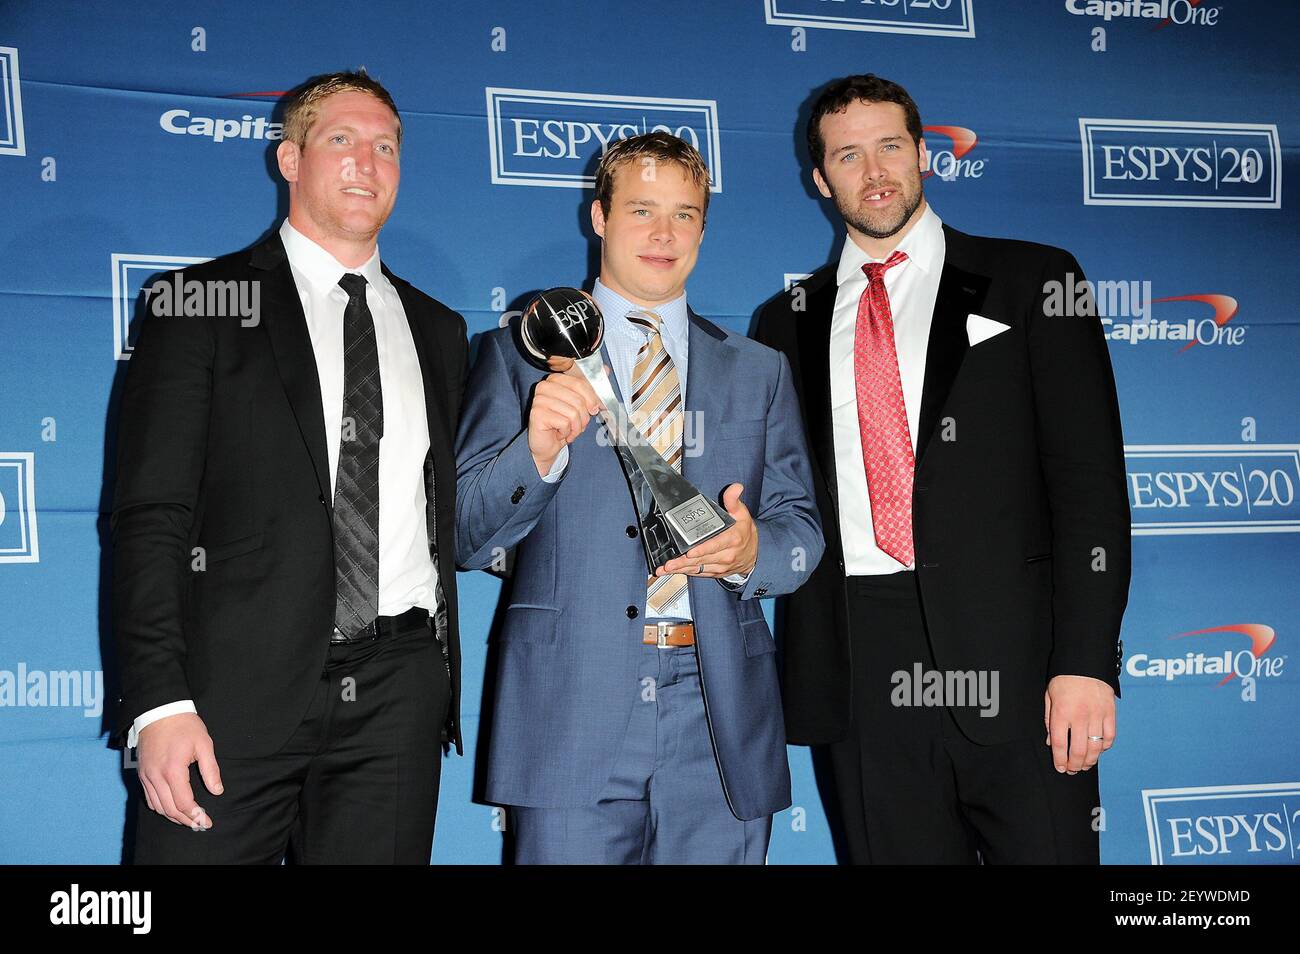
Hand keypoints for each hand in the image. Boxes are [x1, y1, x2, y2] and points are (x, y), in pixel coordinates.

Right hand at [136, 712, 222, 829]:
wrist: (159, 711)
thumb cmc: (184, 725)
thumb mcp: (204, 744)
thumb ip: (211, 770)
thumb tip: (217, 790)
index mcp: (173, 770)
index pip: (184, 803)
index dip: (196, 816)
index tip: (207, 822)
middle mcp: (156, 777)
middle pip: (169, 809)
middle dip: (186, 820)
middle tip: (200, 824)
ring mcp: (146, 776)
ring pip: (157, 807)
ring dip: (173, 816)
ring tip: (188, 820)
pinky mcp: (142, 774)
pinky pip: (149, 798)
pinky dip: (160, 807)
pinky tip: (171, 808)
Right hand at [527, 356, 602, 475]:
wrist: (548, 446)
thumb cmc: (562, 425)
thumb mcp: (581, 405)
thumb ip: (591, 387)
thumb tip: (605, 370)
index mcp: (555, 379)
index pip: (580, 382)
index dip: (592, 398)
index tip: (595, 408)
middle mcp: (544, 386)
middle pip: (578, 398)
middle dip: (584, 416)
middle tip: (579, 424)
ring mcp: (539, 399)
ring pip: (573, 412)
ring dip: (576, 427)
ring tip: (569, 430)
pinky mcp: (537, 413)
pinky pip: (565, 422)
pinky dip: (568, 432)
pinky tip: (560, 434)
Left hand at [656, 483, 757, 578]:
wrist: (754, 554)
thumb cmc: (745, 533)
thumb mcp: (742, 514)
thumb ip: (733, 501)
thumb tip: (735, 488)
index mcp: (732, 539)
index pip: (715, 545)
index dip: (702, 549)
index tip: (690, 552)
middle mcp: (726, 554)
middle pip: (702, 558)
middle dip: (684, 562)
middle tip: (669, 563)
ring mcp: (721, 565)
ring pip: (699, 568)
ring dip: (682, 569)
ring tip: (667, 569)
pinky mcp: (716, 572)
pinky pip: (700, 573)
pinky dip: (687, 572)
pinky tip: (675, 572)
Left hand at [1044, 675, 1115, 773]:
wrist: (1085, 662)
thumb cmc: (1064, 679)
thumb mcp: (1049, 697)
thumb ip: (1049, 721)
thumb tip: (1051, 742)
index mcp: (1061, 713)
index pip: (1060, 745)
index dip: (1060, 760)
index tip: (1060, 768)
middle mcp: (1080, 717)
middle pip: (1078, 750)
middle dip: (1075, 765)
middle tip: (1072, 770)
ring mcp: (1097, 715)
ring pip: (1096, 747)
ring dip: (1090, 760)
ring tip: (1084, 765)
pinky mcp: (1110, 713)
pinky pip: (1110, 736)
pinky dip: (1105, 747)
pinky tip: (1099, 750)